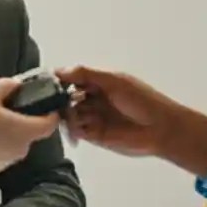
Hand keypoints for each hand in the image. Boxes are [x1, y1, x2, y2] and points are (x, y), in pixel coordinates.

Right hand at [0, 77, 58, 179]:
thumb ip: (6, 87)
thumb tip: (15, 85)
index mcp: (24, 131)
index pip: (50, 124)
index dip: (51, 112)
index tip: (44, 103)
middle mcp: (19, 150)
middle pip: (29, 132)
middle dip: (21, 118)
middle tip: (3, 104)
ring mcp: (4, 162)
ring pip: (12, 142)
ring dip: (5, 130)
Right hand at [55, 66, 206, 175]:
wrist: (160, 128)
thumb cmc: (141, 100)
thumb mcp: (115, 80)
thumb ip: (87, 74)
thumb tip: (60, 70)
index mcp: (99, 82)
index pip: (72, 78)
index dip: (59, 79)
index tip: (45, 82)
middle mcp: (94, 99)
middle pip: (67, 97)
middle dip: (59, 98)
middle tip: (54, 101)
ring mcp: (94, 117)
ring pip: (70, 114)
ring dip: (66, 114)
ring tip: (72, 115)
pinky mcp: (95, 135)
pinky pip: (76, 131)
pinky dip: (72, 129)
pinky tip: (75, 128)